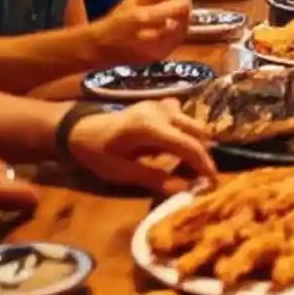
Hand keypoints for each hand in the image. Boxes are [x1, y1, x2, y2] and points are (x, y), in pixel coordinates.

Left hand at [68, 98, 216, 192]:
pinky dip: (185, 131)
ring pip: (193, 123)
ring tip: (188, 165)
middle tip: (201, 177)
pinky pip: (182, 116)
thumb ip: (155, 179)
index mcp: (150, 127)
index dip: (204, 164)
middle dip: (203, 154)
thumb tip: (186, 190)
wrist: (81, 129)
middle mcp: (161, 110)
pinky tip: (175, 147)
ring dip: (195, 143)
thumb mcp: (123, 172)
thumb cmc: (98, 152)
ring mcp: (161, 104)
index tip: (213, 182)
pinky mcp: (159, 104)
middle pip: (197, 131)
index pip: (189, 145)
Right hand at [94, 0, 191, 63]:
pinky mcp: (160, 57)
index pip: (180, 6)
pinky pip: (177, 41)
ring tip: (172, 11)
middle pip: (185, 18)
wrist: (102, 48)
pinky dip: (177, 31)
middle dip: (185, 7)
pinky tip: (168, 25)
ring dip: (182, 18)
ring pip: (184, 30)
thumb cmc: (117, 19)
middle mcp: (153, 35)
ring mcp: (158, 49)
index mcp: (144, 17)